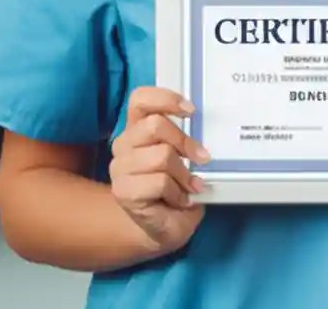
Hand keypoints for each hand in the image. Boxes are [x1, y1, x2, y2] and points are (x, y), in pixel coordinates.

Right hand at [109, 87, 210, 256]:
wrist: (165, 228)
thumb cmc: (176, 189)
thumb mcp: (183, 157)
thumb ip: (185, 138)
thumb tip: (208, 127)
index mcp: (136, 129)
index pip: (140, 99)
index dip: (165, 99)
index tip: (191, 111)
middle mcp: (123, 145)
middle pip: (154, 125)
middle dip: (185, 142)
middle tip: (202, 158)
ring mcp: (119, 169)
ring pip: (161, 156)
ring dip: (184, 174)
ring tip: (189, 187)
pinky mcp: (123, 192)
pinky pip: (160, 182)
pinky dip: (178, 193)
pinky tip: (180, 200)